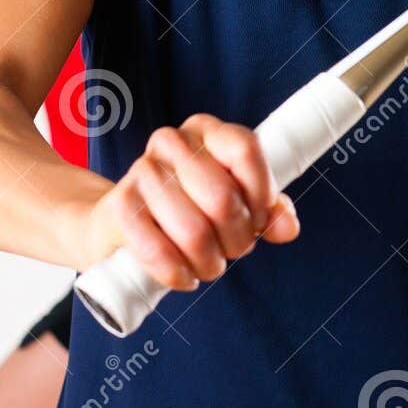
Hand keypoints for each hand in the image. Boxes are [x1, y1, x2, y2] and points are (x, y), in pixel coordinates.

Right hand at [78, 113, 299, 290]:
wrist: (121, 221)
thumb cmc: (187, 207)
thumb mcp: (233, 200)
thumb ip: (268, 210)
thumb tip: (288, 227)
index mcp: (206, 130)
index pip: (245, 150)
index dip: (261, 194)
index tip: (260, 220)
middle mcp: (171, 142)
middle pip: (223, 199)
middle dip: (237, 239)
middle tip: (233, 250)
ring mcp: (141, 171)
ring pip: (195, 232)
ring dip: (210, 263)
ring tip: (209, 265)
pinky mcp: (120, 206)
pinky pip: (159, 251)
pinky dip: (178, 274)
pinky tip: (185, 276)